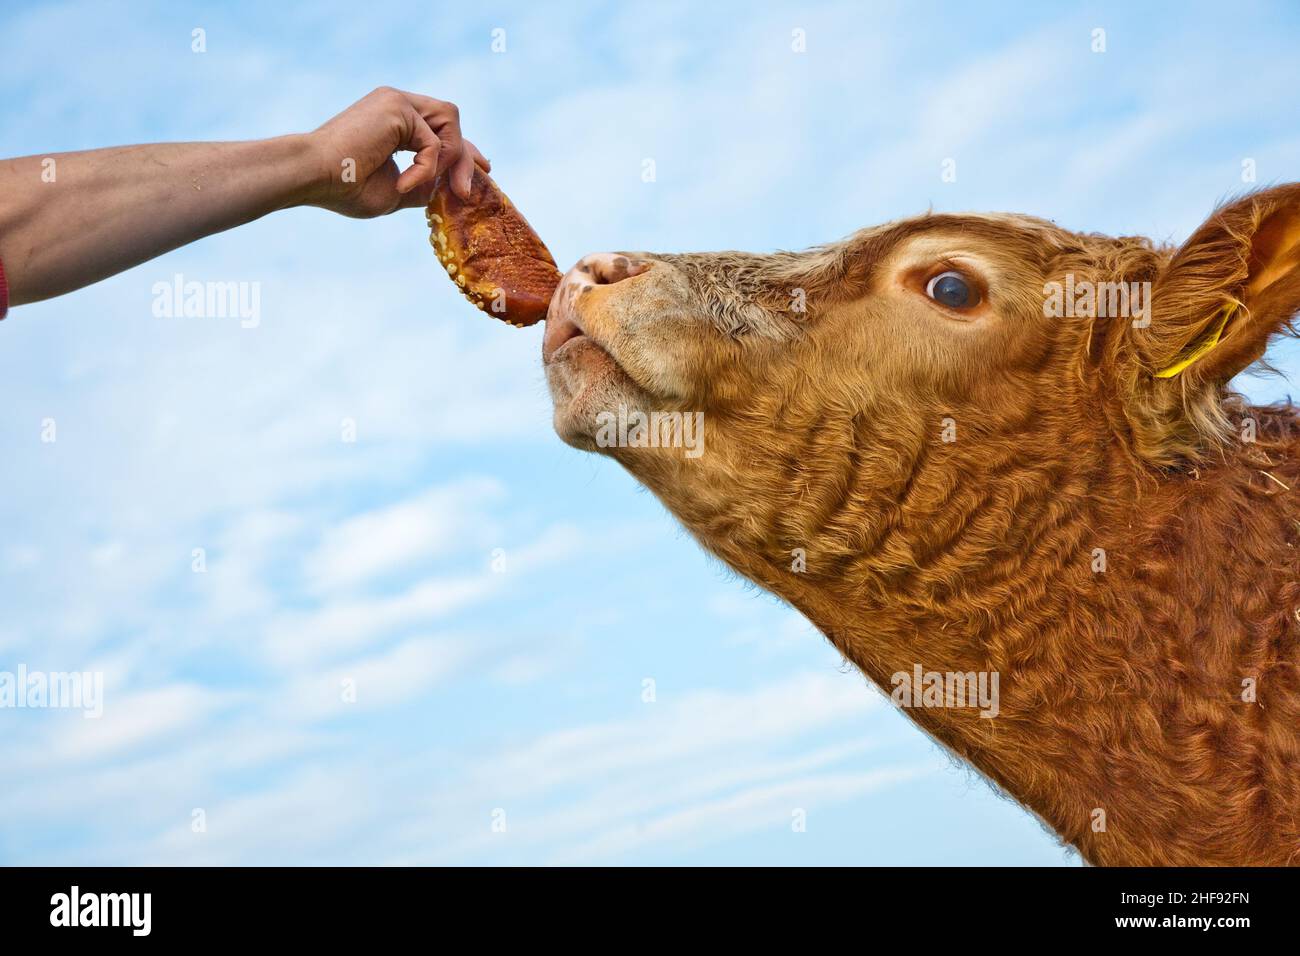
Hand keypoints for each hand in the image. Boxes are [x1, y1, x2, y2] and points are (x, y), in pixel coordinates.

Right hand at [304, 87, 489, 218]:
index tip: (483, 167)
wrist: (313, 176)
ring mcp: (396, 101)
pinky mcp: (396, 107)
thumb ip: (423, 183)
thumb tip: (448, 187)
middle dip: (464, 154)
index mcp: (393, 119)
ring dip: (448, 159)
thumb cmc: (344, 187)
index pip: (439, 126)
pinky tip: (404, 184)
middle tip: (465, 192)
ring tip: (428, 185)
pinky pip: (433, 143)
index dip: (463, 147)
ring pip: (449, 122)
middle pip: (450, 118)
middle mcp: (396, 104)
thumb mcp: (395, 191)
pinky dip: (425, 169)